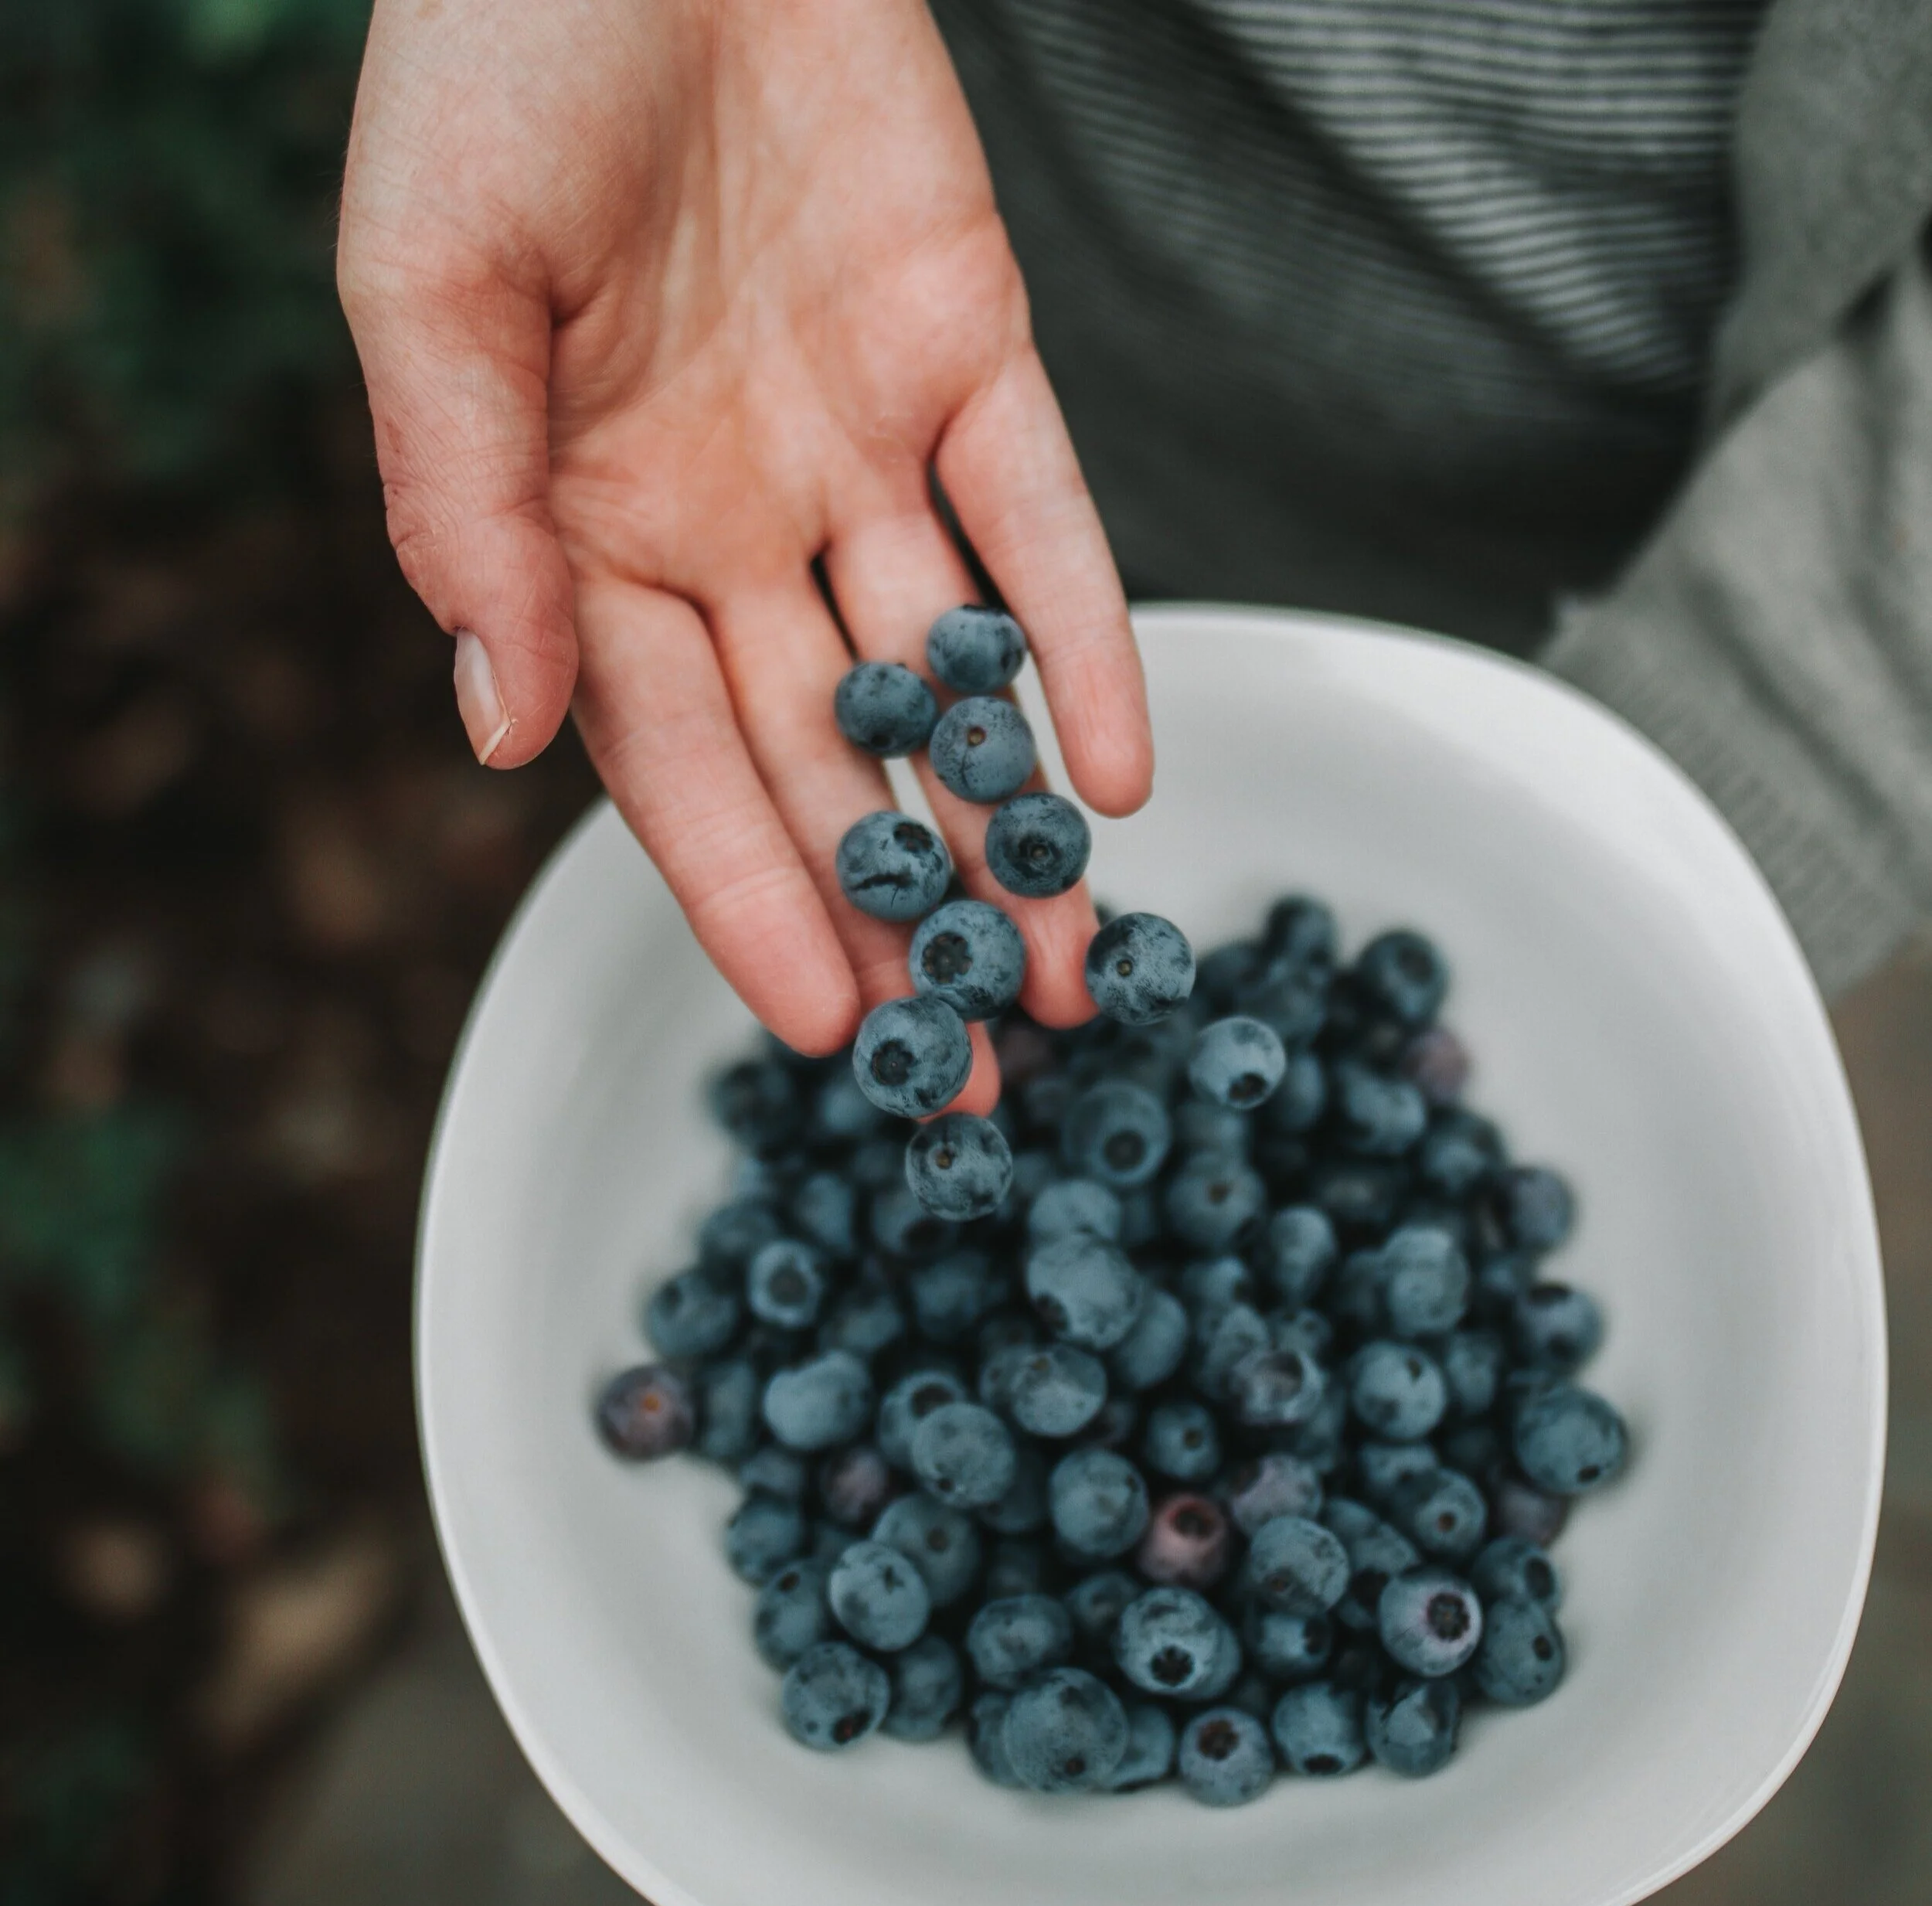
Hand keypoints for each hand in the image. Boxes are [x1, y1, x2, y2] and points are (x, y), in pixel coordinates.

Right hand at [336, 0, 1152, 1104]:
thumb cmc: (497, 58)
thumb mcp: (429, 286)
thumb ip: (468, 512)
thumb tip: (501, 732)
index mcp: (584, 533)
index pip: (675, 766)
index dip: (754, 900)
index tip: (835, 1030)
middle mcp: (725, 522)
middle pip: (827, 760)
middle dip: (903, 916)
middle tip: (980, 1070)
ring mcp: (855, 448)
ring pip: (947, 676)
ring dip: (1009, 823)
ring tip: (1077, 970)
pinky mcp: (969, 353)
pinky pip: (1039, 519)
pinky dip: (1082, 639)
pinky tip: (1120, 773)